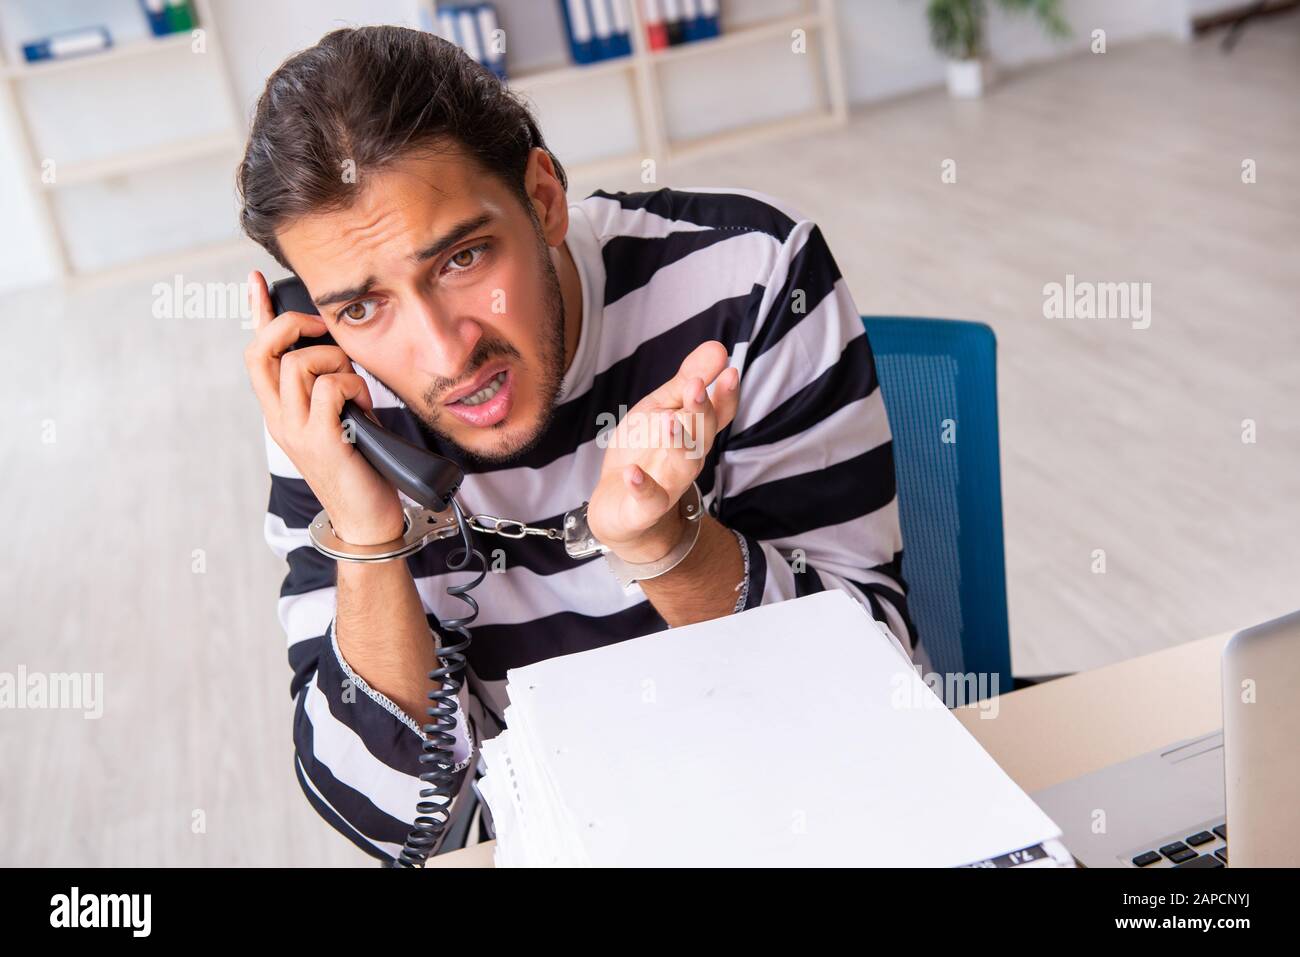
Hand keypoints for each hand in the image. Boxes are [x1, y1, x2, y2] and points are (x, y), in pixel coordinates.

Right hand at [243, 270, 404, 545]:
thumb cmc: (360, 466)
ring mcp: (295, 430)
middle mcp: (279, 418)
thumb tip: (338, 351)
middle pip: (263, 350)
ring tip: (356, 392)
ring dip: (337, 365)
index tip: (256, 280)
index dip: (256, 312)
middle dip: (293, 326)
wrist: (366, 518)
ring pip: (300, 364)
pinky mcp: (320, 440)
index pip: (258, 353)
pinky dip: (352, 388)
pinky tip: (362, 409)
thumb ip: (329, 388)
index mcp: (280, 411)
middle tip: (323, 331)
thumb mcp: (340, 418)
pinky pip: (329, 388)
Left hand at [586, 341, 740, 563]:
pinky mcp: (644, 508)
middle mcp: (688, 457)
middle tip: (696, 386)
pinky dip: (642, 488)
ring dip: (678, 444)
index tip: (729, 370)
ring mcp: (668, 484)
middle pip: (702, 435)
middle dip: (700, 412)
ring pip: (683, 466)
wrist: (621, 506)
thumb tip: (718, 347)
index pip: (717, 413)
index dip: (725, 395)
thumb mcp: (661, 408)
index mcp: (693, 432)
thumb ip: (687, 381)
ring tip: (668, 422)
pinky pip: (648, 500)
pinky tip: (632, 473)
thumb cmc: (644, 451)